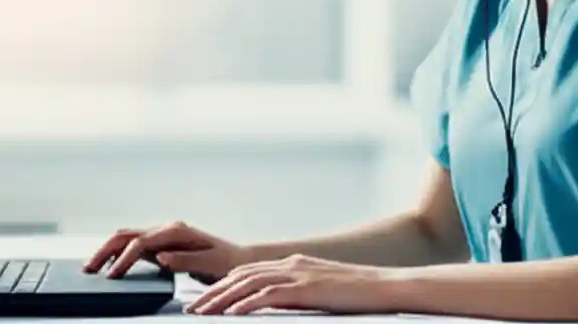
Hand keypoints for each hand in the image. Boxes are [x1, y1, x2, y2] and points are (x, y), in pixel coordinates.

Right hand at [82, 221, 249, 284]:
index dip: (123, 260)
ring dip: (108, 251)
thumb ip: (185, 260)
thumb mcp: (210, 263)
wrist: (238, 259)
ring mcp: (163, 235)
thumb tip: (160, 257)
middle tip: (88, 270)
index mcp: (176, 231)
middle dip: (105, 251)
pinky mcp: (161, 245)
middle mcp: (167, 229)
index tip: (112, 277)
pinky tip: (109, 268)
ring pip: (126, 238)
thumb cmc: (226, 262)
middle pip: (126, 235)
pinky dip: (117, 255)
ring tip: (91, 269)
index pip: (140, 243)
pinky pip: (133, 246)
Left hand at [184, 254, 395, 315]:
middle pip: (241, 276)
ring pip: (248, 283)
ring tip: (202, 313)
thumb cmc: (357, 293)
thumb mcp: (320, 290)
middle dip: (213, 292)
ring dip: (221, 299)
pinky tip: (233, 314)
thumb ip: (296, 294)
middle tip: (192, 309)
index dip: (223, 285)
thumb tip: (275, 307)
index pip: (248, 272)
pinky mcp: (307, 288)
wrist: (385, 286)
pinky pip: (269, 295)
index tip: (204, 300)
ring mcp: (298, 274)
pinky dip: (248, 304)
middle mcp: (291, 264)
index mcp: (293, 264)